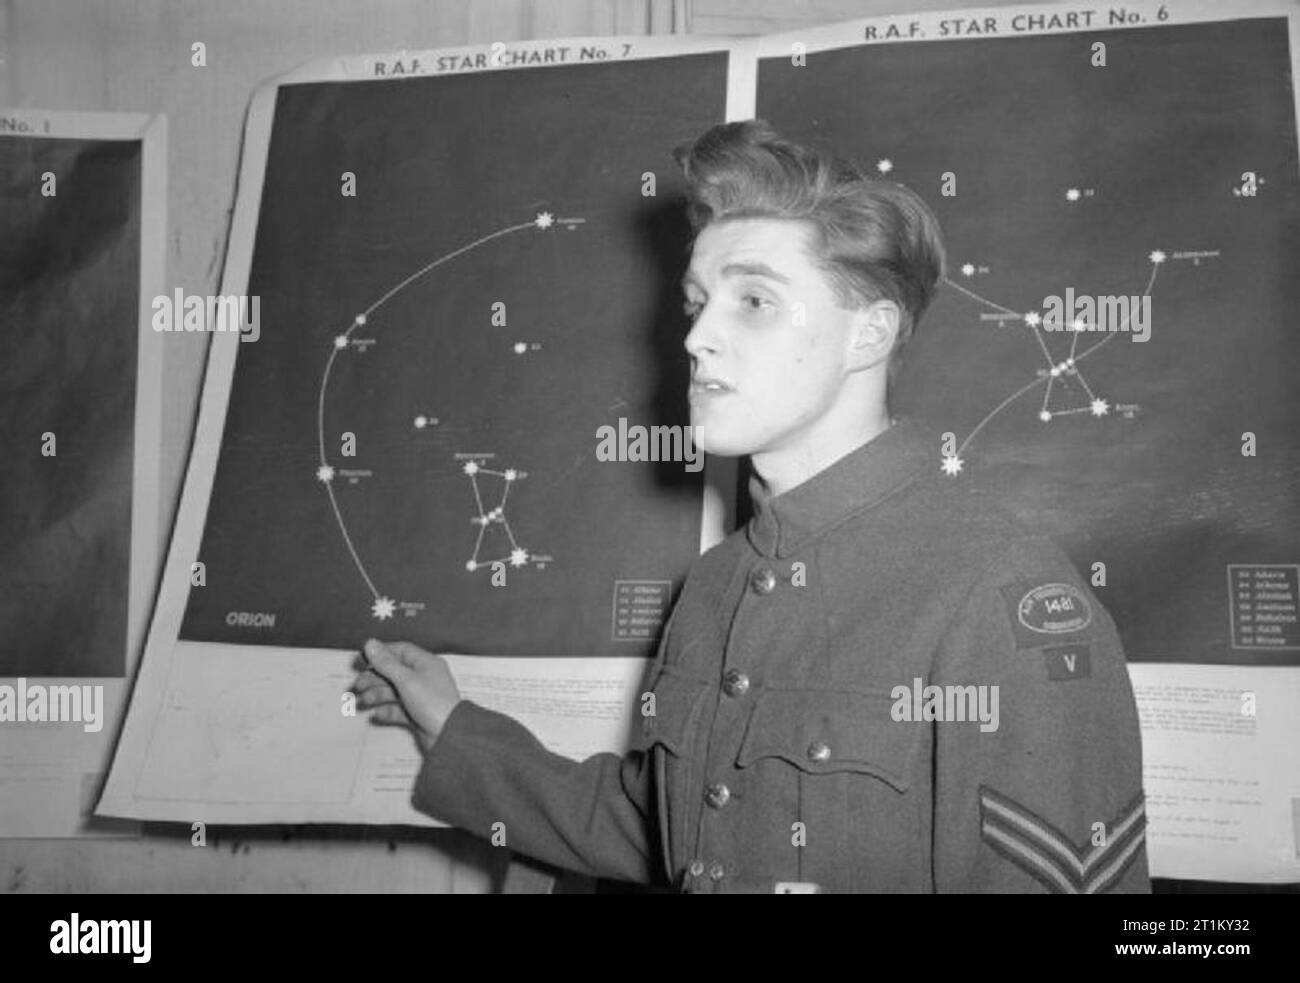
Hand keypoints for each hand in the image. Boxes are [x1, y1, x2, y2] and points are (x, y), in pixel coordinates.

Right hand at [353, 639, 461, 753]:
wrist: (448, 736)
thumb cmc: (434, 704)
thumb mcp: (406, 680)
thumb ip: (386, 663)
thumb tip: (371, 644)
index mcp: (426, 664)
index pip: (400, 651)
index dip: (381, 654)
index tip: (363, 659)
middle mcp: (424, 678)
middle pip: (394, 672)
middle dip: (374, 678)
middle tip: (357, 685)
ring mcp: (422, 697)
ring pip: (394, 691)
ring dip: (377, 695)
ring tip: (363, 701)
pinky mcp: (418, 714)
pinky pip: (399, 710)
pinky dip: (387, 711)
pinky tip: (378, 715)